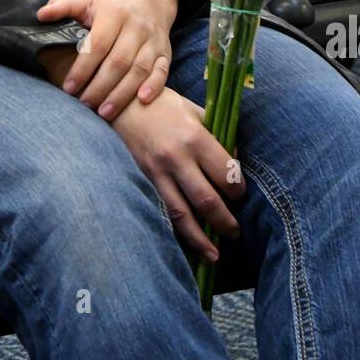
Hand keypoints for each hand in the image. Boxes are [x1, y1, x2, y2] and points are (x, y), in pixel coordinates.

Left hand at [36, 0, 179, 118]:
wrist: (149, 6)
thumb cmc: (110, 10)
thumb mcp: (87, 2)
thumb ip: (63, 7)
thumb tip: (41, 15)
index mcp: (114, 13)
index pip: (98, 44)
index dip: (83, 67)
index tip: (69, 88)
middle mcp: (136, 26)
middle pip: (119, 61)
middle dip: (100, 86)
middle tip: (84, 105)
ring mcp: (153, 41)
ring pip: (139, 70)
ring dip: (122, 93)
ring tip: (104, 113)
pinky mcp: (165, 53)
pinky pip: (163, 71)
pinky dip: (154, 86)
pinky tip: (141, 101)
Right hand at [111, 87, 245, 260]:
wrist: (119, 104)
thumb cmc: (161, 104)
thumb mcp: (194, 110)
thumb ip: (216, 135)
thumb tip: (236, 160)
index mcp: (195, 137)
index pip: (226, 174)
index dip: (238, 190)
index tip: (240, 195)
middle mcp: (177, 158)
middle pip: (207, 201)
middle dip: (225, 222)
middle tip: (235, 233)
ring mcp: (156, 173)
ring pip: (182, 215)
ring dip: (201, 239)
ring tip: (214, 256)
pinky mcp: (142, 181)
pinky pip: (161, 212)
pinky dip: (175, 231)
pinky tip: (185, 244)